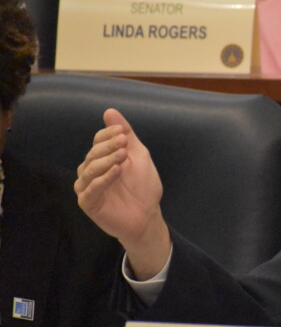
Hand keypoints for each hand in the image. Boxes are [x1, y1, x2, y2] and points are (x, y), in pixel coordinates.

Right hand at [75, 109, 170, 278]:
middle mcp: (90, 171)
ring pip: (89, 169)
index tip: (122, 133)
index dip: (108, 135)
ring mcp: (87, 187)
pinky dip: (104, 179)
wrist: (148, 215)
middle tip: (124, 144)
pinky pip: (90, 189)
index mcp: (101, 159)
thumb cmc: (143, 187)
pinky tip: (117, 171)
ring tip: (123, 157)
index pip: (98, 141)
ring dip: (106, 160)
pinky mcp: (88, 203)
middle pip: (93, 154)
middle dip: (109, 146)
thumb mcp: (138, 156)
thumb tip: (110, 111)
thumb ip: (127, 135)